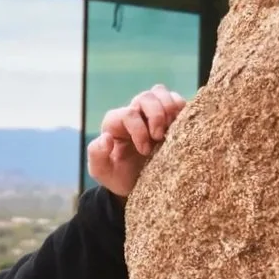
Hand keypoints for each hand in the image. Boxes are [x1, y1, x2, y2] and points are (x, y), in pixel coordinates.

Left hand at [87, 84, 187, 198]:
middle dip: (156, 116)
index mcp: (116, 123)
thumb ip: (97, 155)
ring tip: (172, 127)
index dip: (139, 130)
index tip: (145, 151)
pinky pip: (176, 101)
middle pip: (146, 97)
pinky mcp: (168, 117)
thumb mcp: (102, 172)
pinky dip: (181, 108)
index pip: (129, 114)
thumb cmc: (120, 177)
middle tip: (160, 137)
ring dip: (169, 107)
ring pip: (160, 92)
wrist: (138, 186)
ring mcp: (151, 113)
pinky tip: (181, 125)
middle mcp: (133, 113)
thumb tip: (106, 138)